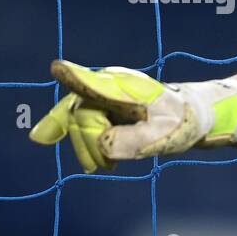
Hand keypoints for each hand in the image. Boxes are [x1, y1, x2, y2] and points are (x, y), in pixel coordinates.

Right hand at [28, 59, 236, 172]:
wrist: (189, 115)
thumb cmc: (181, 122)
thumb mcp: (165, 135)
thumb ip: (133, 140)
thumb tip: (102, 145)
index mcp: (128, 86)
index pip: (99, 84)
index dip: (76, 78)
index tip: (58, 69)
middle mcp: (109, 84)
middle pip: (80, 113)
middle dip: (88, 143)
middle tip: (106, 166)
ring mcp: (101, 92)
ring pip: (74, 119)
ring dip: (84, 146)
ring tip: (104, 166)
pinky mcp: (98, 103)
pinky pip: (73, 117)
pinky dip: (63, 131)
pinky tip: (48, 139)